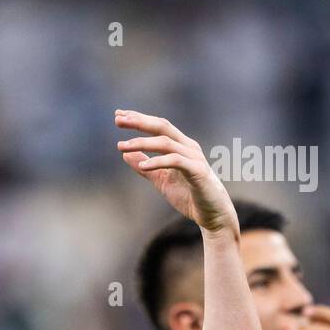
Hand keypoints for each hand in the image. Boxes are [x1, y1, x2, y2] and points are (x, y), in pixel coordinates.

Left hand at [116, 110, 236, 235]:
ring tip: (122, 146)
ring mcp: (194, 158)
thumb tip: (125, 154)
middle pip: (162, 127)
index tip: (118, 115)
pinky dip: (158, 161)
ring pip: (166, 143)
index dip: (139, 119)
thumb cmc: (189, 195)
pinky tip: (143, 166)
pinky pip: (176, 161)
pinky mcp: (198, 171)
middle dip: (139, 122)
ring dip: (142, 142)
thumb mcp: (161, 179)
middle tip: (118, 120)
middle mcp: (188, 147)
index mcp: (180, 146)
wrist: (211, 214)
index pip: (158, 126)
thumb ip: (145, 167)